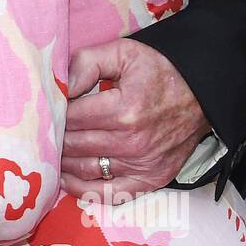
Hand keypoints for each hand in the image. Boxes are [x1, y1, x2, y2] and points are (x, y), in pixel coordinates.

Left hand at [61, 39, 208, 199]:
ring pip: (85, 169)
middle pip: (74, 145)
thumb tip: (59, 86)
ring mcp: (142, 164)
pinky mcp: (151, 179)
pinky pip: (109, 194)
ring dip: (62, 162)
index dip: (53, 114)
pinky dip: (83, 190)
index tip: (46, 110)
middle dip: (54, 138)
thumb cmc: (159, 70)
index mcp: (124, 109)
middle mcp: (132, 142)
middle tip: (42, 131)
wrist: (202, 92)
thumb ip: (86, 64)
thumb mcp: (123, 52)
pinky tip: (66, 179)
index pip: (70, 118)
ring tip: (48, 151)